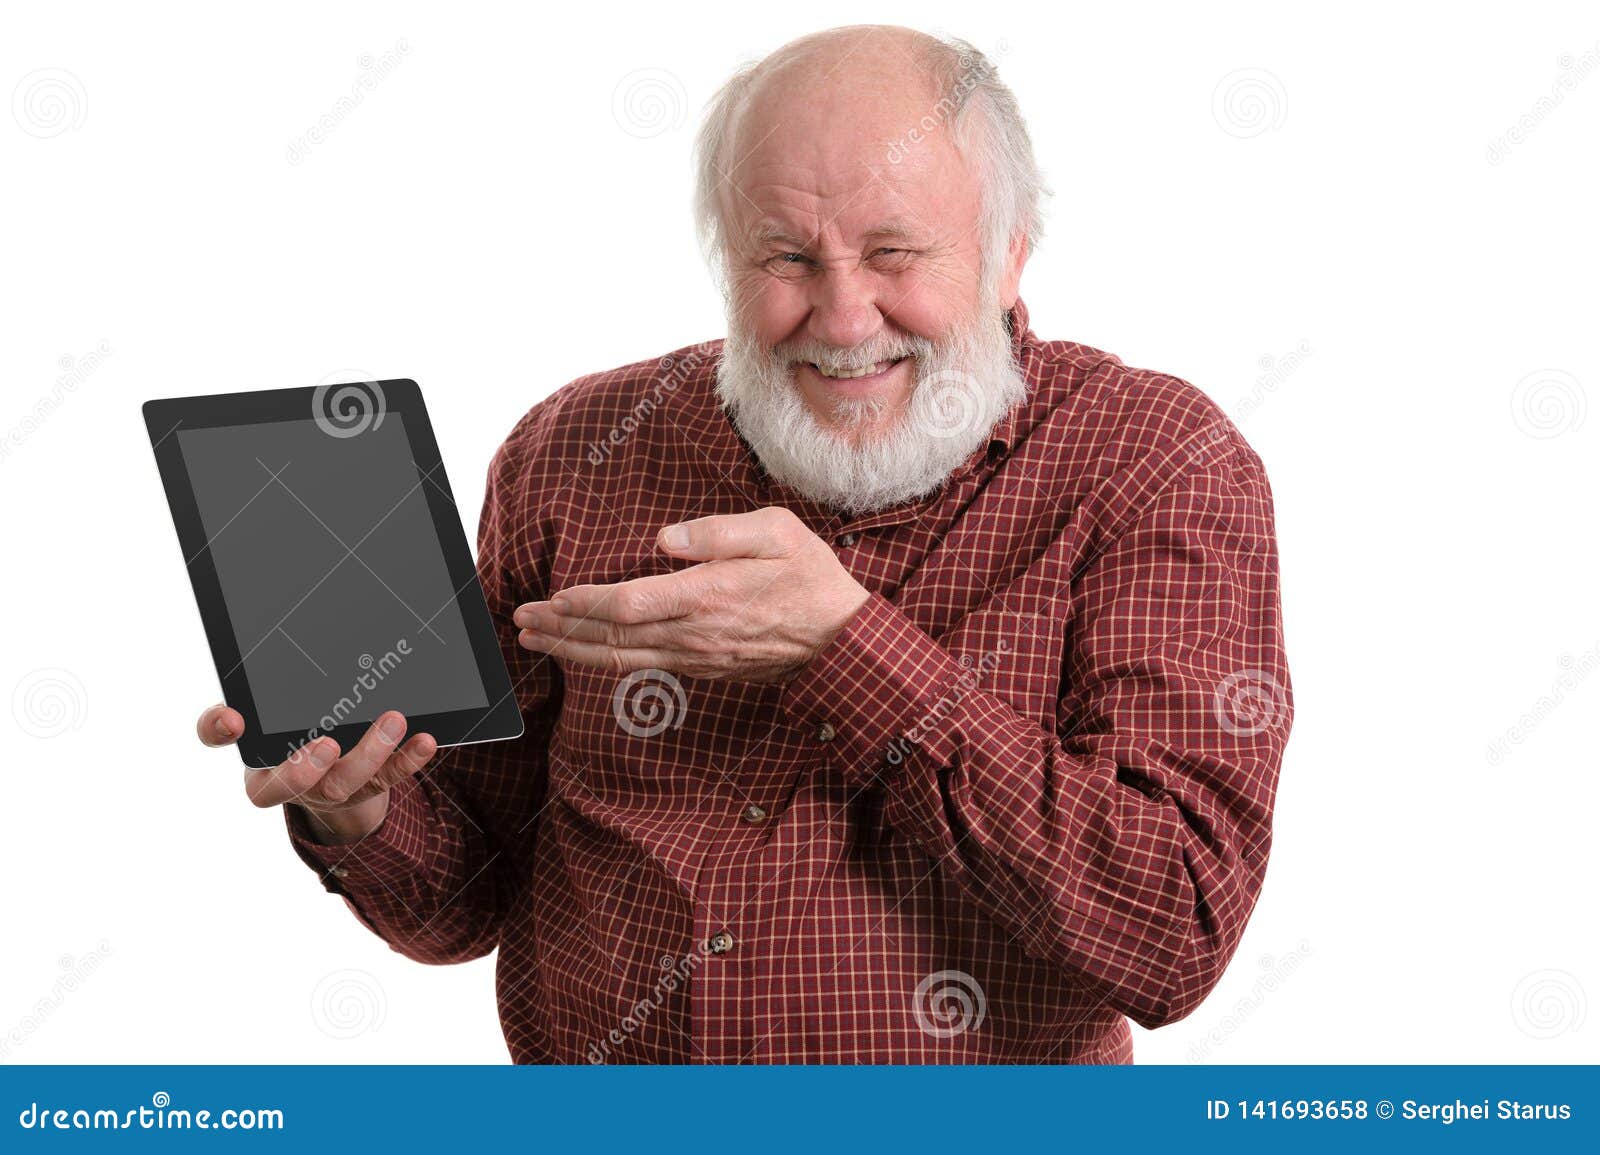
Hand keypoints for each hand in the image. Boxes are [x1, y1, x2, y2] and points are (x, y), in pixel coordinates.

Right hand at [195, 704, 436, 844]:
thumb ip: (270, 684)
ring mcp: (327, 787)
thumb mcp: (280, 704)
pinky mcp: (367, 789)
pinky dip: (408, 760)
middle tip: (325, 744)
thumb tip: (275, 645)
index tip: (234, 717)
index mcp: (251, 746)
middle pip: (285, 783)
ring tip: (392, 721)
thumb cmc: (300, 726)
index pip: (216, 736)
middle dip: (303, 769)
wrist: (334, 770)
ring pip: (342, 784)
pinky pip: (389, 779)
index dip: (218, 728)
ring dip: (370, 753)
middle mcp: (282, 775)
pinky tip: (426, 741)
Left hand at [513, 507, 870, 682]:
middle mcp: (695, 633)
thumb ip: (718, 532)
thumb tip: (665, 539)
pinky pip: (644, 667)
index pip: (630, 604)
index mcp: (707, 595)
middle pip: (613, 637)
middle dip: (562, 628)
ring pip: (622, 658)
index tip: (552, 596)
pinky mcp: (703, 668)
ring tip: (536, 640)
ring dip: (573, 650)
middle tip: (522, 620)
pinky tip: (585, 652)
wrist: (841, 637)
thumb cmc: (810, 575)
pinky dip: (606, 660)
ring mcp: (697, 656)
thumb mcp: (776, 532)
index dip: (585, 603)